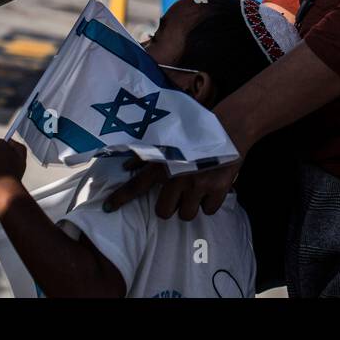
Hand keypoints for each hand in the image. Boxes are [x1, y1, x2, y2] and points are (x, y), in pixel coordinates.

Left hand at [105, 96, 255, 218]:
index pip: (136, 185)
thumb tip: (127, 166)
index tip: (107, 208)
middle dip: (169, 206)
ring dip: (189, 206)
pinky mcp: (219, 188)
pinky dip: (209, 203)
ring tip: (194, 192)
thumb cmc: (198, 131)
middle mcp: (178, 177)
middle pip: (164, 212)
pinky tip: (210, 190)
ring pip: (187, 214)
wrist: (232, 125)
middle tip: (177, 195)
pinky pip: (209, 210)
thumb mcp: (171, 139)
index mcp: (164, 163)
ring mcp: (199, 185)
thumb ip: (148, 155)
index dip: (120, 198)